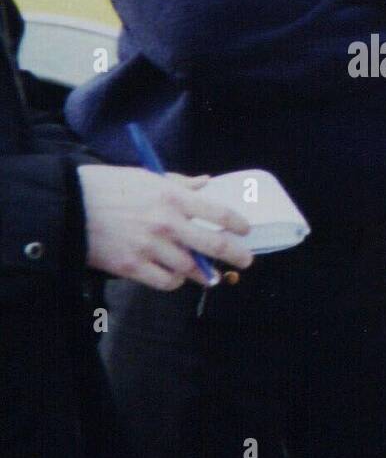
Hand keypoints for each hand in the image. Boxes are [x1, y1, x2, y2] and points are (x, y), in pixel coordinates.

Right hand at [77, 165, 253, 290]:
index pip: (218, 212)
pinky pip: (166, 282)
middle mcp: (166, 223)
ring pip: (191, 268)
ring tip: (206, 273)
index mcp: (172, 196)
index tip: (244, 230)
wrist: (69, 206)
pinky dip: (175, 282)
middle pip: (213, 245)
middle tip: (245, 260)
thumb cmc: (107, 187)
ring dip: (202, 272)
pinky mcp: (133, 267)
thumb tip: (206, 183)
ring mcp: (150, 247)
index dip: (237, 224)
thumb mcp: (145, 175)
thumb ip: (180, 183)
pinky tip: (175, 276)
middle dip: (236, 255)